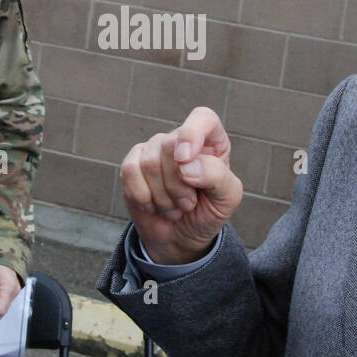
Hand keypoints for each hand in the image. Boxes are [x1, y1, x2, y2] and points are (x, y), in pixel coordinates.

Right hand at [120, 106, 243, 264]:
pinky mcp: (133, 164)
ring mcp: (155, 150)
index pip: (202, 118)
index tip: (185, 160)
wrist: (181, 237)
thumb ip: (217, 176)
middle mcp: (181, 140)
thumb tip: (187, 164)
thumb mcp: (227, 198)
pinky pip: (130, 171)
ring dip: (162, 196)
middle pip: (170, 146)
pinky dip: (142, 195)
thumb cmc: (208, 212)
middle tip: (188, 204)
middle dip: (178, 185)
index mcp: (211, 142)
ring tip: (173, 208)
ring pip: (149, 162)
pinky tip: (152, 206)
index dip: (191, 134)